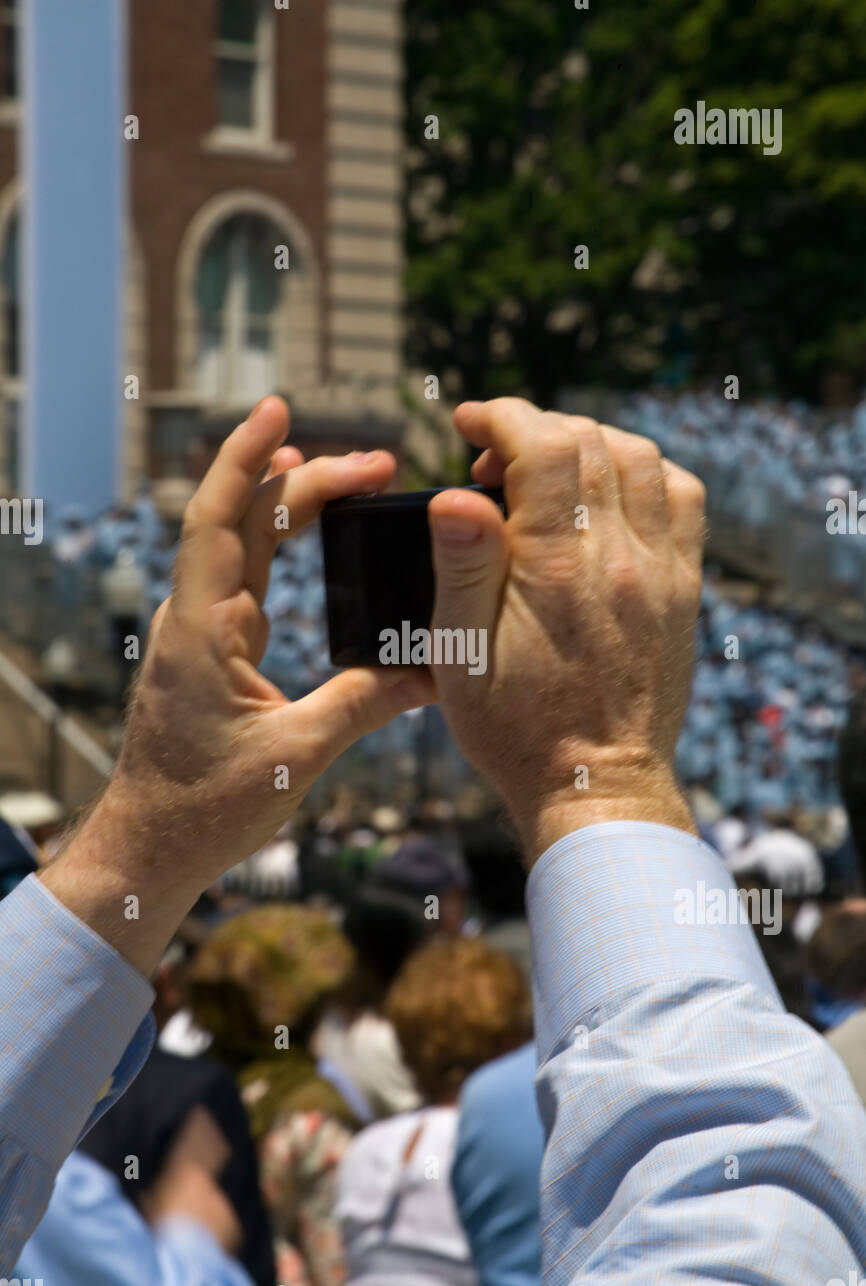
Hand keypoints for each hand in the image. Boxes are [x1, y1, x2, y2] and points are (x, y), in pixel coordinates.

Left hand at [41, 398, 432, 971]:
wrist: (150, 847)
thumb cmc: (205, 808)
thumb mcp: (296, 755)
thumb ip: (364, 705)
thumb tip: (433, 673)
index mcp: (202, 630)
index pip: (220, 520)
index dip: (247, 457)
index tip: (279, 409)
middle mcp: (196, 619)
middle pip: (245, 520)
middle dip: (306, 479)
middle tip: (380, 464)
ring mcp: (202, 633)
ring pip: (245, 545)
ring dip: (294, 505)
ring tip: (355, 480)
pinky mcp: (213, 653)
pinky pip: (249, 578)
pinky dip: (282, 544)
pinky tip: (312, 535)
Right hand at [427, 399, 704, 862]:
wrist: (596, 783)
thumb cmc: (515, 728)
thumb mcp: (461, 655)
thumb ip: (462, 566)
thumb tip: (456, 494)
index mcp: (557, 566)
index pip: (543, 443)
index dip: (501, 416)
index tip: (469, 422)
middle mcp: (620, 556)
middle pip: (589, 440)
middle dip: (534, 428)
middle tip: (491, 461)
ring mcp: (661, 570)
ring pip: (640, 458)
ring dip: (588, 443)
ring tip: (545, 472)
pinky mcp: (682, 589)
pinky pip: (683, 497)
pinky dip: (645, 473)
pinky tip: (609, 496)